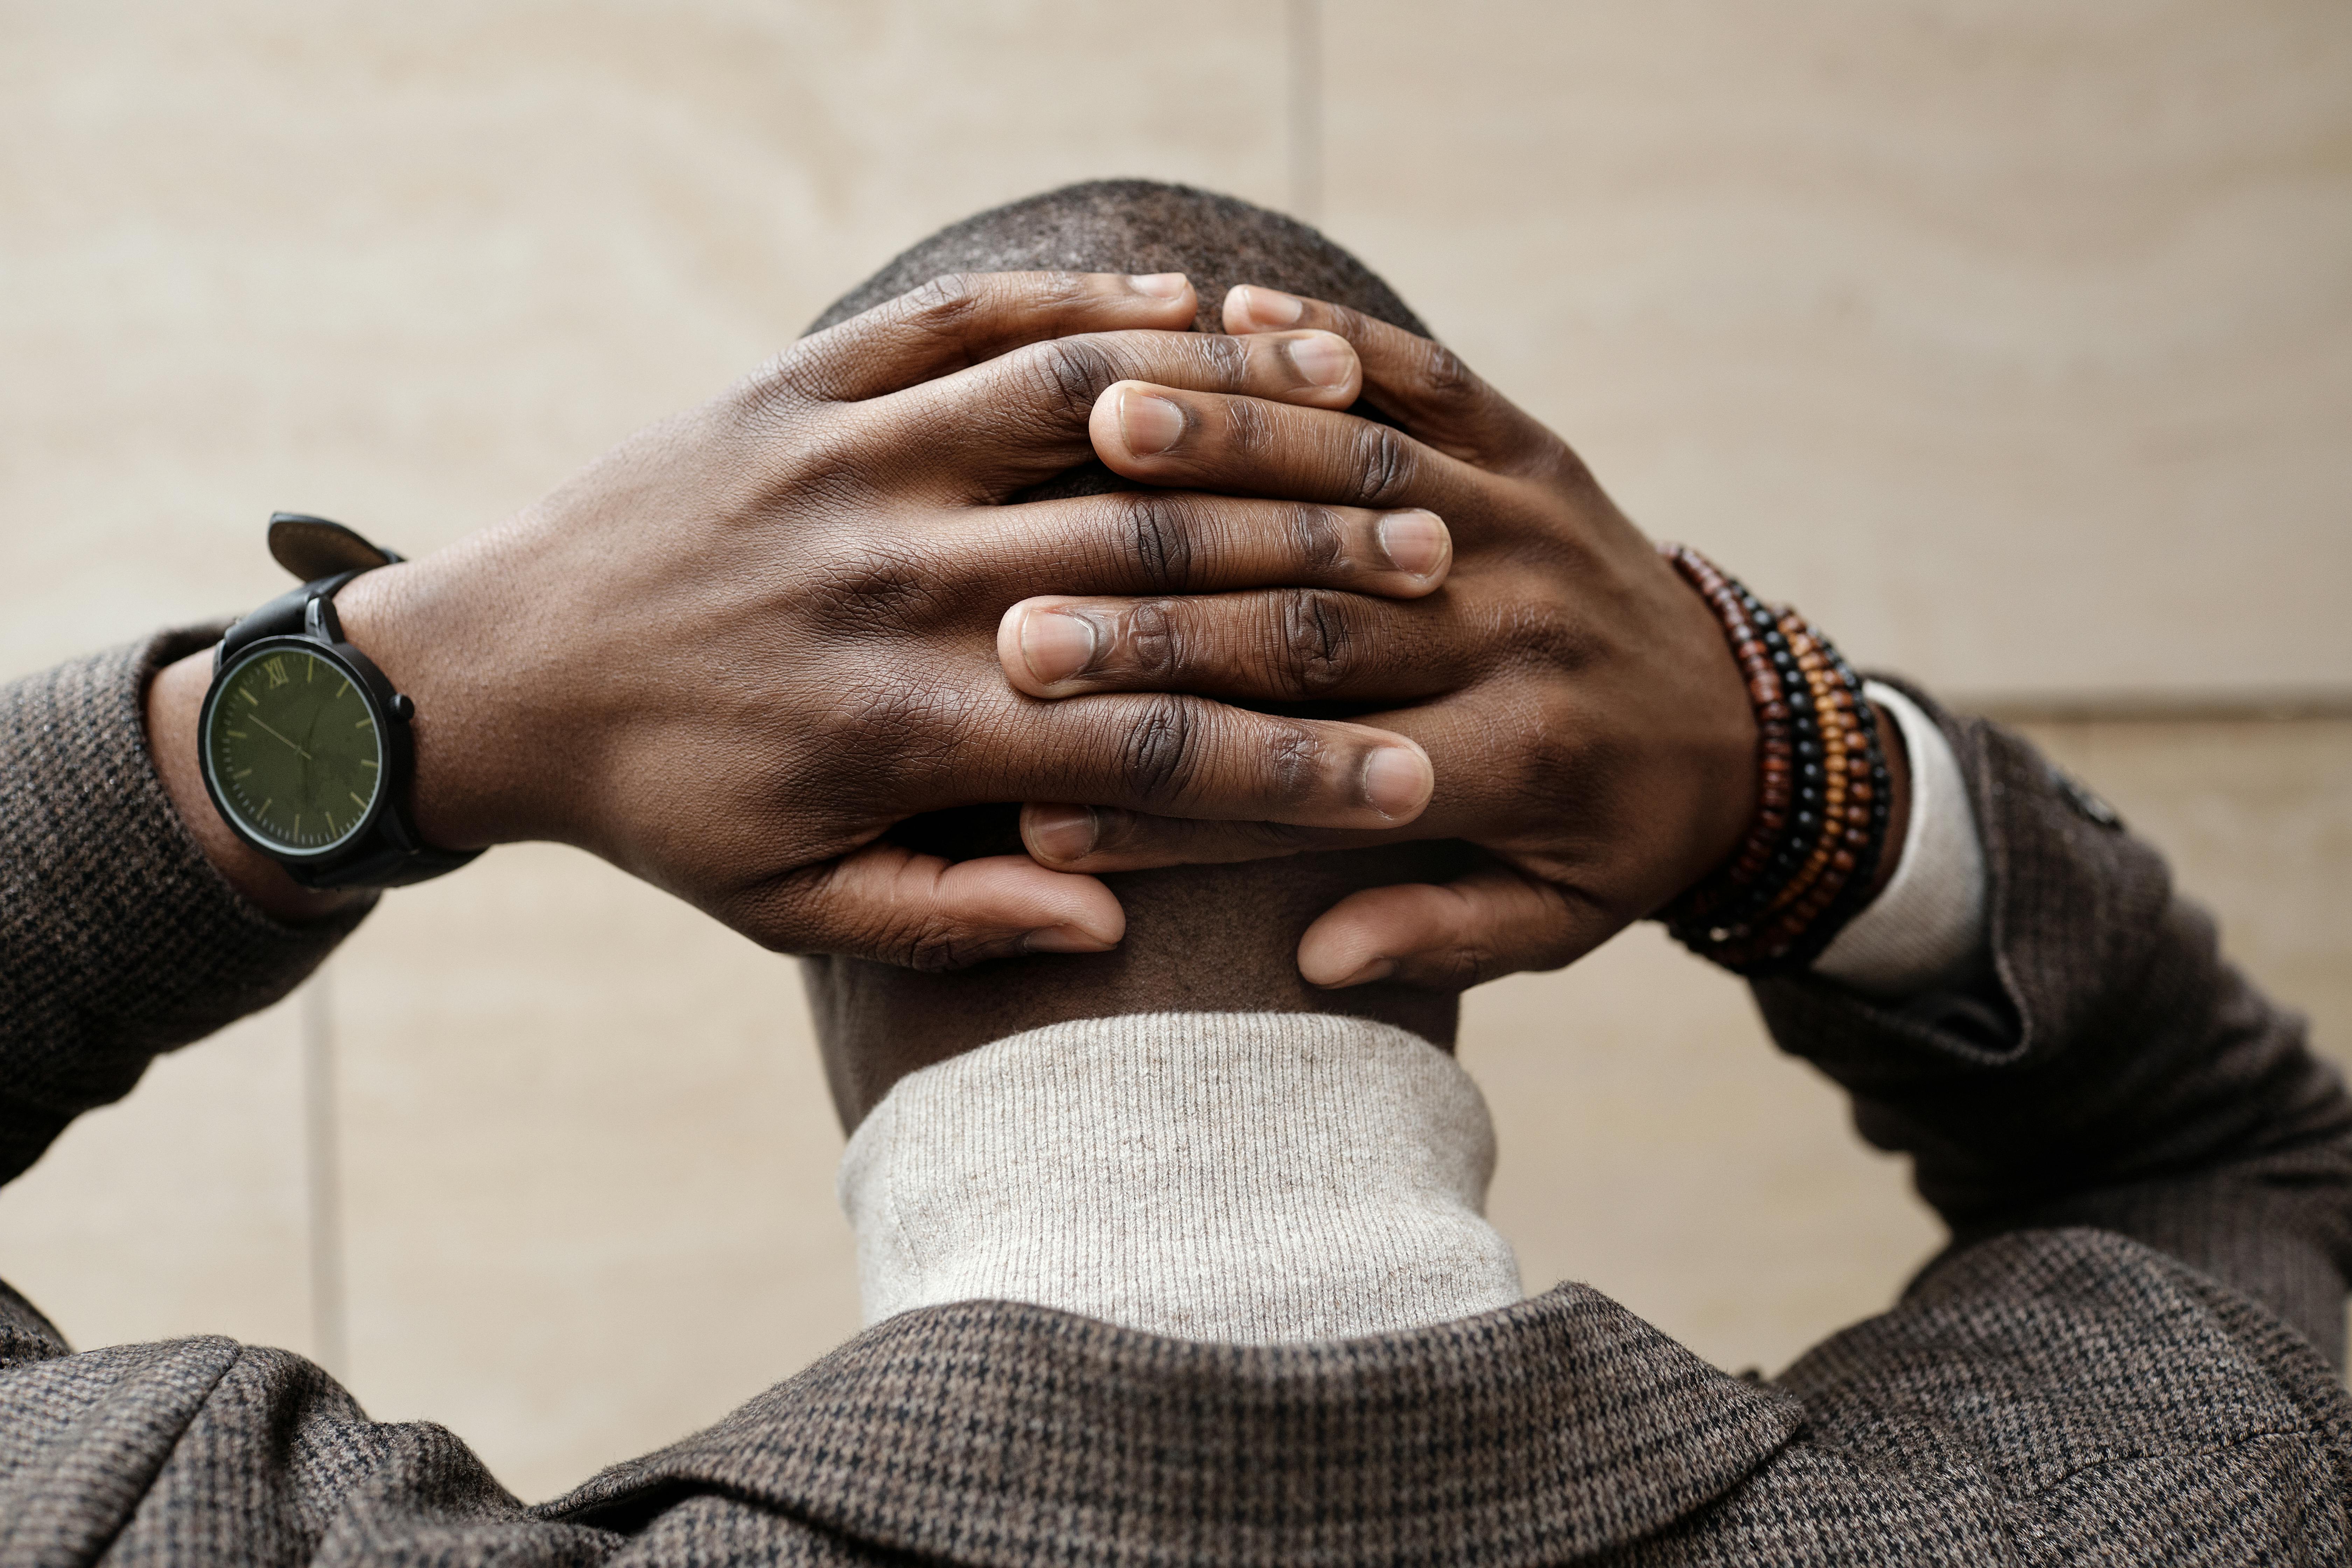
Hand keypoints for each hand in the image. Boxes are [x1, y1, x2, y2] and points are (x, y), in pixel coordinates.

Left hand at [149, 272, 1447, 965]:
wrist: (493, 670)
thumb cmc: (662, 807)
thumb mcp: (787, 902)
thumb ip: (948, 918)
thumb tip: (1103, 919)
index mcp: (894, 726)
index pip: (1139, 748)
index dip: (1284, 772)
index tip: (1409, 782)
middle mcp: (886, 578)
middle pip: (1143, 566)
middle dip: (1307, 575)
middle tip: (1442, 577)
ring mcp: (845, 461)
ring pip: (1075, 410)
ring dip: (1230, 415)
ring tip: (1354, 426)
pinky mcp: (803, 384)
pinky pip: (971, 319)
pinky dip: (1089, 306)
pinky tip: (1194, 307)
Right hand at [998, 283, 1811, 986]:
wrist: (1756, 733)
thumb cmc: (1623, 839)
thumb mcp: (1558, 924)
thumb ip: (1441, 937)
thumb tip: (1319, 962)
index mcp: (1515, 763)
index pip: (1313, 778)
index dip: (1177, 802)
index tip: (1044, 814)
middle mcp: (1519, 631)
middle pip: (1313, 622)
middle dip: (1160, 624)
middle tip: (1020, 630)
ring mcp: (1530, 523)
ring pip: (1360, 475)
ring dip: (1227, 445)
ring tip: (1098, 426)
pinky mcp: (1537, 451)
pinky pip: (1429, 382)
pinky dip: (1332, 344)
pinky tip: (1225, 311)